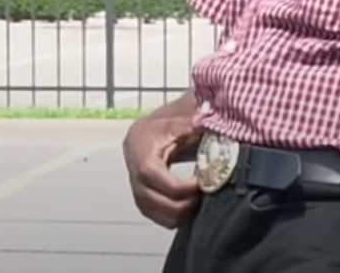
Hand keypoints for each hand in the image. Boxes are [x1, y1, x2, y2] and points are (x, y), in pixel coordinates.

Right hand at [122, 114, 202, 228]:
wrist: (147, 135)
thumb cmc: (161, 128)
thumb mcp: (176, 122)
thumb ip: (190, 125)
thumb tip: (205, 124)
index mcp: (141, 153)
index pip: (154, 176)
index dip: (179, 185)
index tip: (200, 183)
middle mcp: (135, 175)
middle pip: (155, 200)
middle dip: (183, 202)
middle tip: (204, 193)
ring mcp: (138, 191)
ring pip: (157, 213)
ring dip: (181, 213)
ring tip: (199, 200)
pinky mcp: (144, 202)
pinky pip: (159, 218)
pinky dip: (176, 217)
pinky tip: (191, 206)